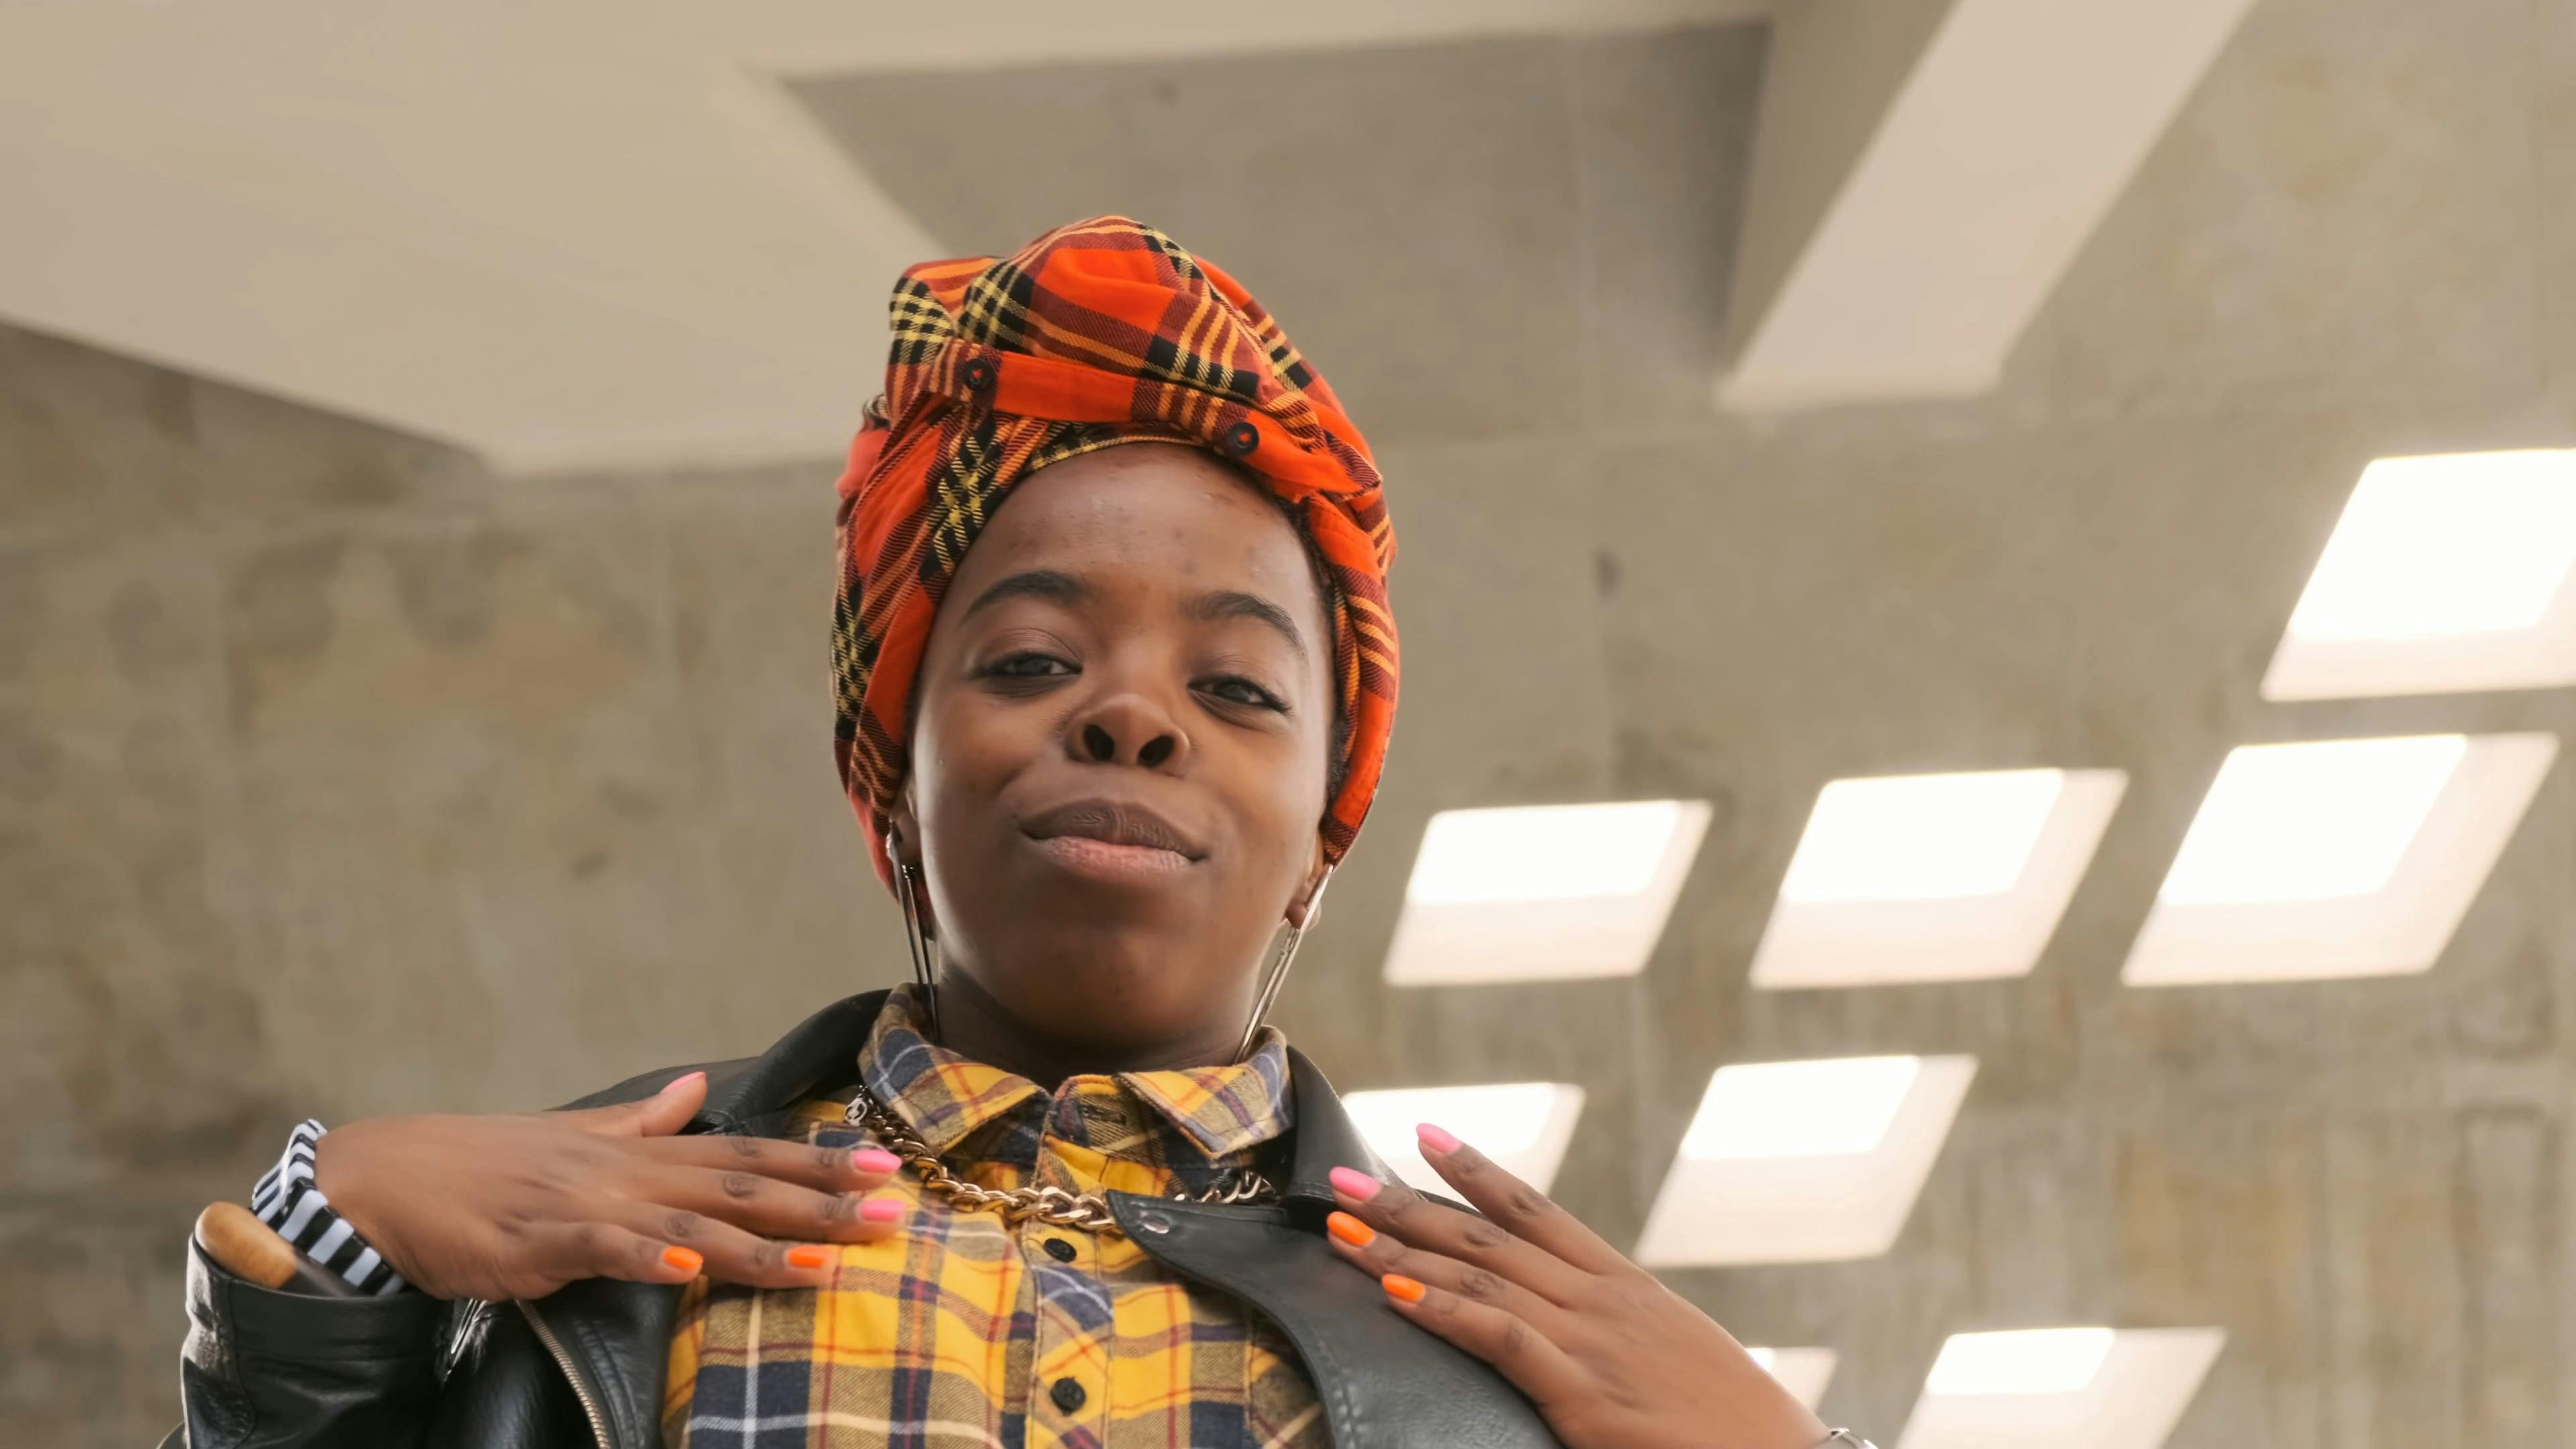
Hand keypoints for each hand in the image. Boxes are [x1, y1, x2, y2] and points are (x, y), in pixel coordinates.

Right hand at [315, 1072, 905, 1300]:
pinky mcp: (540, 1239)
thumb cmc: (482, 1168)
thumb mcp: (574, 1136)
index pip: (746, 1152)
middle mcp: (625, 1170)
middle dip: (820, 1199)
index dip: (818, 1159)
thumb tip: (692, 1091)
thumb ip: (641, 1122)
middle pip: (740, 1183)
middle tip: (893, 1212)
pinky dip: (647, 1257)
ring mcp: (586, 1203)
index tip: (885, 1166)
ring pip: (689, 1220)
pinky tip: (689, 1270)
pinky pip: (603, 1250)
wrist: (386, 1180)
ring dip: (762, 1240)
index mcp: (637, 1150)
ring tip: (828, 1258)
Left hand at [1324, 1127, 1829, 1448]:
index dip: (1475, 1172)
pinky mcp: (1586, 1395)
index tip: (1424, 1135)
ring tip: (1340, 1228)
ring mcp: (1594, 1344)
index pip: (1537, 1211)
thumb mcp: (1672, 1362)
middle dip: (1407, 1205)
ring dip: (1399, 1249)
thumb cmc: (1735, 1429)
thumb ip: (1616, 1335)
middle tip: (1341, 1181)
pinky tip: (1396, 1294)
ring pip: (1479, 1275)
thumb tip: (1569, 1325)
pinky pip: (1501, 1339)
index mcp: (1626, 1288)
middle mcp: (1604, 1301)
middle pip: (1488, 1235)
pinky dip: (1444, 1311)